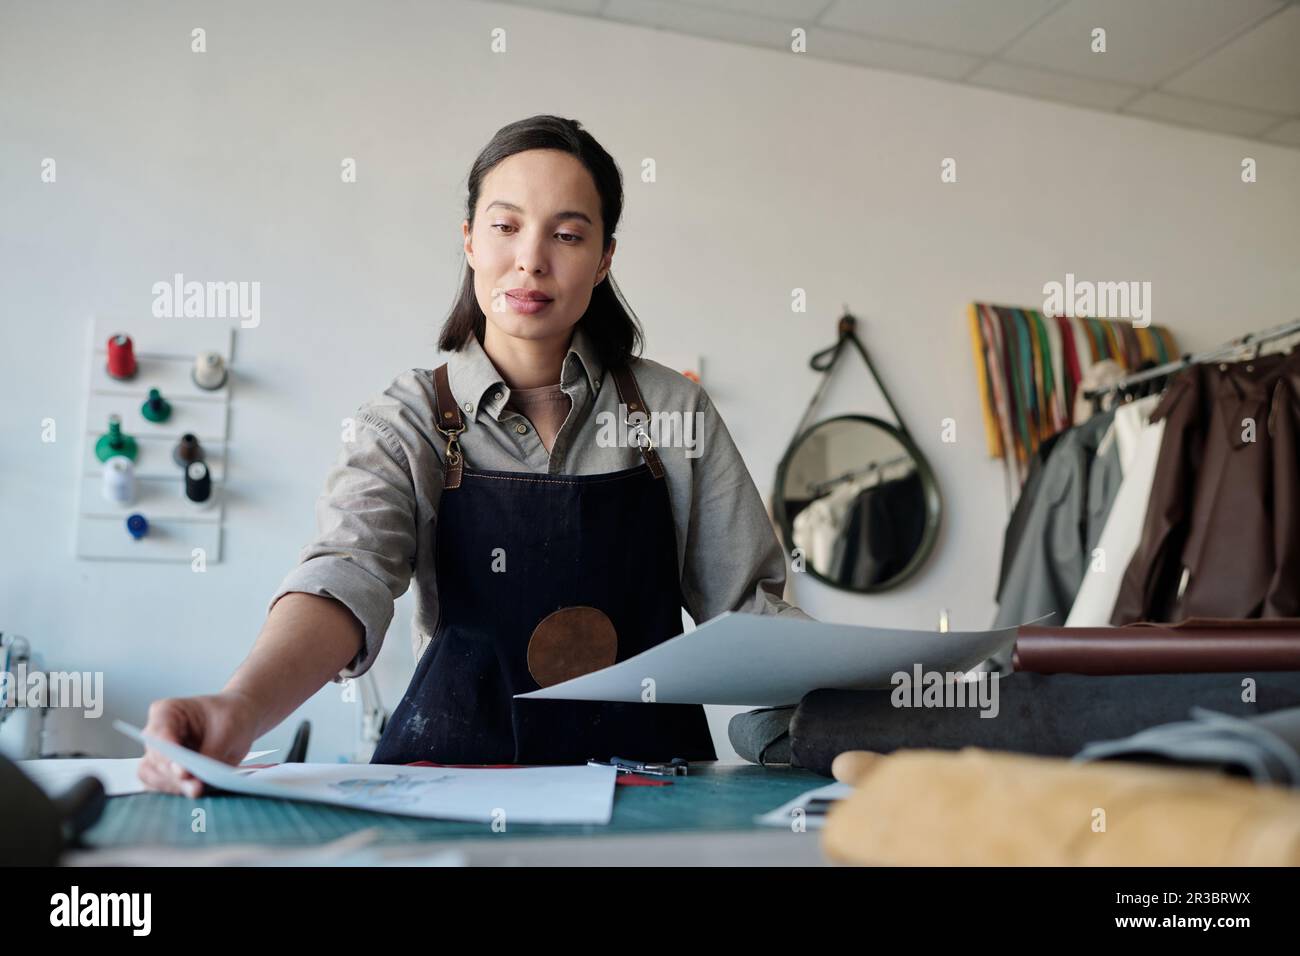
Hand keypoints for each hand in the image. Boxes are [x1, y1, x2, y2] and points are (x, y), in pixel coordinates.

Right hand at [137, 691, 260, 796]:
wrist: (239, 719)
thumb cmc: (231, 716)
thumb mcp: (228, 729)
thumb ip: (210, 754)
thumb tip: (196, 780)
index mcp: (166, 712)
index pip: (158, 736)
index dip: (167, 756)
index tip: (182, 772)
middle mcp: (158, 734)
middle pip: (154, 761)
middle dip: (173, 777)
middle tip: (195, 788)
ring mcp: (161, 754)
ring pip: (154, 777)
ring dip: (175, 787)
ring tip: (198, 791)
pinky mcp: (168, 771)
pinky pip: (164, 786)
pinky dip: (178, 791)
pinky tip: (195, 791)